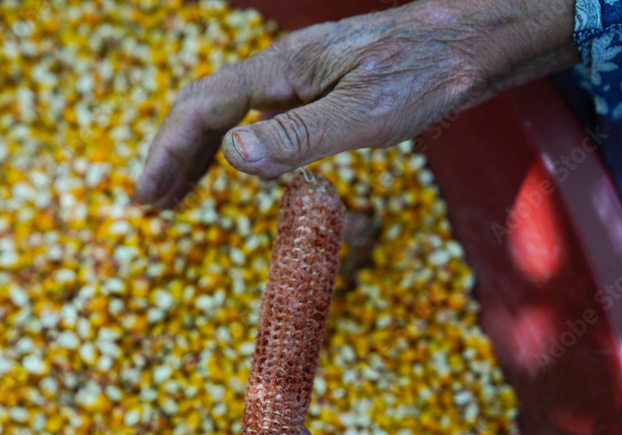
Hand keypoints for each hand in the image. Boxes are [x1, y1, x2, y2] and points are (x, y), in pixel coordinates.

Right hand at [135, 0, 579, 208]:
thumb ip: (300, 135)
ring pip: (228, 114)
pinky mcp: (317, 90)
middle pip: (204, 109)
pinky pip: (257, 119)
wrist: (475, 42)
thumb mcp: (367, 113)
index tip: (146, 196)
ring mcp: (298, 79)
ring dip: (195, 155)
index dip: (167, 152)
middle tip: (149, 205)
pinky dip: (232, 148)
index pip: (203, 108)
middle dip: (171, 157)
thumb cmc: (429, 75)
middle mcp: (281, 71)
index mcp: (282, 70)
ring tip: (174, 196)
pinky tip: (234, 168)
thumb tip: (232, 155)